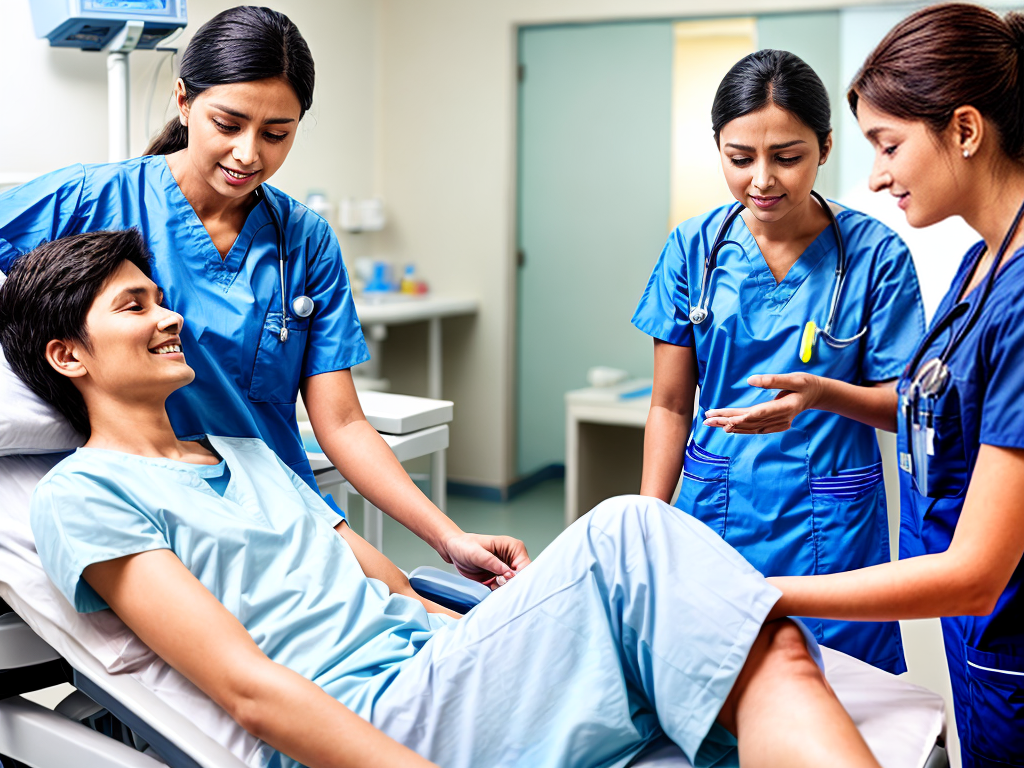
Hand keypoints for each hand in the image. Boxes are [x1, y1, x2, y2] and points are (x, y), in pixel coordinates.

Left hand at [442, 532, 530, 588]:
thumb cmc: (464, 546)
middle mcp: (513, 558)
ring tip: (492, 584)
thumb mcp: (476, 553)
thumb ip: (492, 562)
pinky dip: (499, 591)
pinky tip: (491, 586)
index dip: (518, 576)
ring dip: (504, 588)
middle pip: (522, 577)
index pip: (525, 565)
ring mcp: (507, 568)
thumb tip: (508, 573)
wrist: (454, 551)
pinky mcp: (500, 577)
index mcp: (513, 547)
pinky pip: (505, 587)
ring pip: (514, 584)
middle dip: (511, 584)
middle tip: (497, 584)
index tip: (506, 582)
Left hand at [703, 373, 822, 433]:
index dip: (743, 417)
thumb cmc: (804, 384)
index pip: (760, 414)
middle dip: (727, 420)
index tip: (727, 420)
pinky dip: (739, 428)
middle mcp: (780, 419)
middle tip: (708, 419)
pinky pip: (754, 429)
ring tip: (710, 422)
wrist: (814, 395)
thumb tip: (750, 380)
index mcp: (786, 408)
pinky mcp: (774, 425)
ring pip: (749, 427)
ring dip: (729, 424)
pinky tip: (726, 426)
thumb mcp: (793, 378)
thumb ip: (772, 380)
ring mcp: (777, 424)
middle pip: (750, 421)